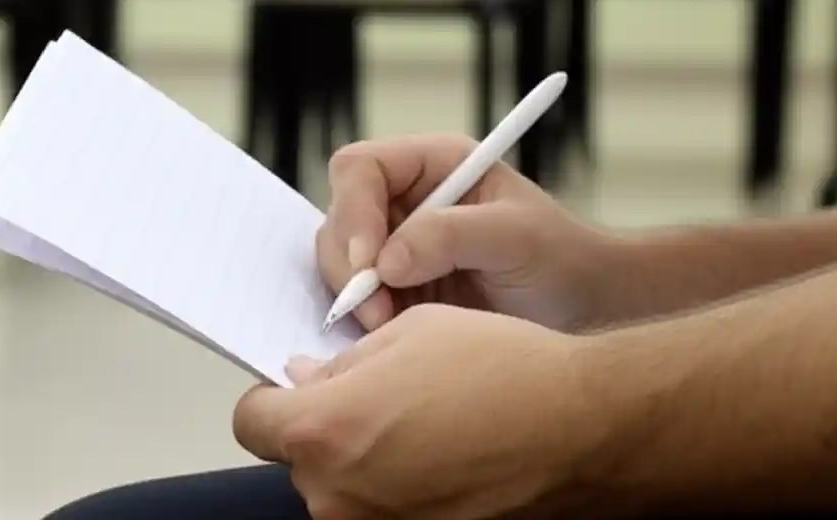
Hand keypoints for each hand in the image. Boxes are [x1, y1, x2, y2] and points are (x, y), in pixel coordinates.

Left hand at [234, 305, 605, 519]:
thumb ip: (340, 365)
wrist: (585, 430)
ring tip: (423, 431)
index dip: (273, 401)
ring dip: (363, 464)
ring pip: (340, 490)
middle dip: (326, 432)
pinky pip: (382, 512)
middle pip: (298, 461)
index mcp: (324, 433)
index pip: (252, 422)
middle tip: (380, 403)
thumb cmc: (502, 372)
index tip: (299, 391)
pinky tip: (443, 462)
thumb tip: (305, 379)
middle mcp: (338, 497)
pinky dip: (398, 490)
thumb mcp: (407, 335)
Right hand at [319, 134, 611, 330]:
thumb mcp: (515, 236)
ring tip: (391, 325)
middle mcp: (404, 198)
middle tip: (376, 311)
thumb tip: (386, 261)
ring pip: (338, 260)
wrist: (583, 308)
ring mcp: (394, 243)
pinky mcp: (393, 287)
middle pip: (339, 217)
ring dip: (354, 296)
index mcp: (431, 164)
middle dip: (348, 266)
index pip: (361, 169)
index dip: (353, 210)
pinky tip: (392, 334)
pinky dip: (362, 318)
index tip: (368, 262)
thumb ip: (449, 236)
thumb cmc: (561, 258)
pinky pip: (354, 297)